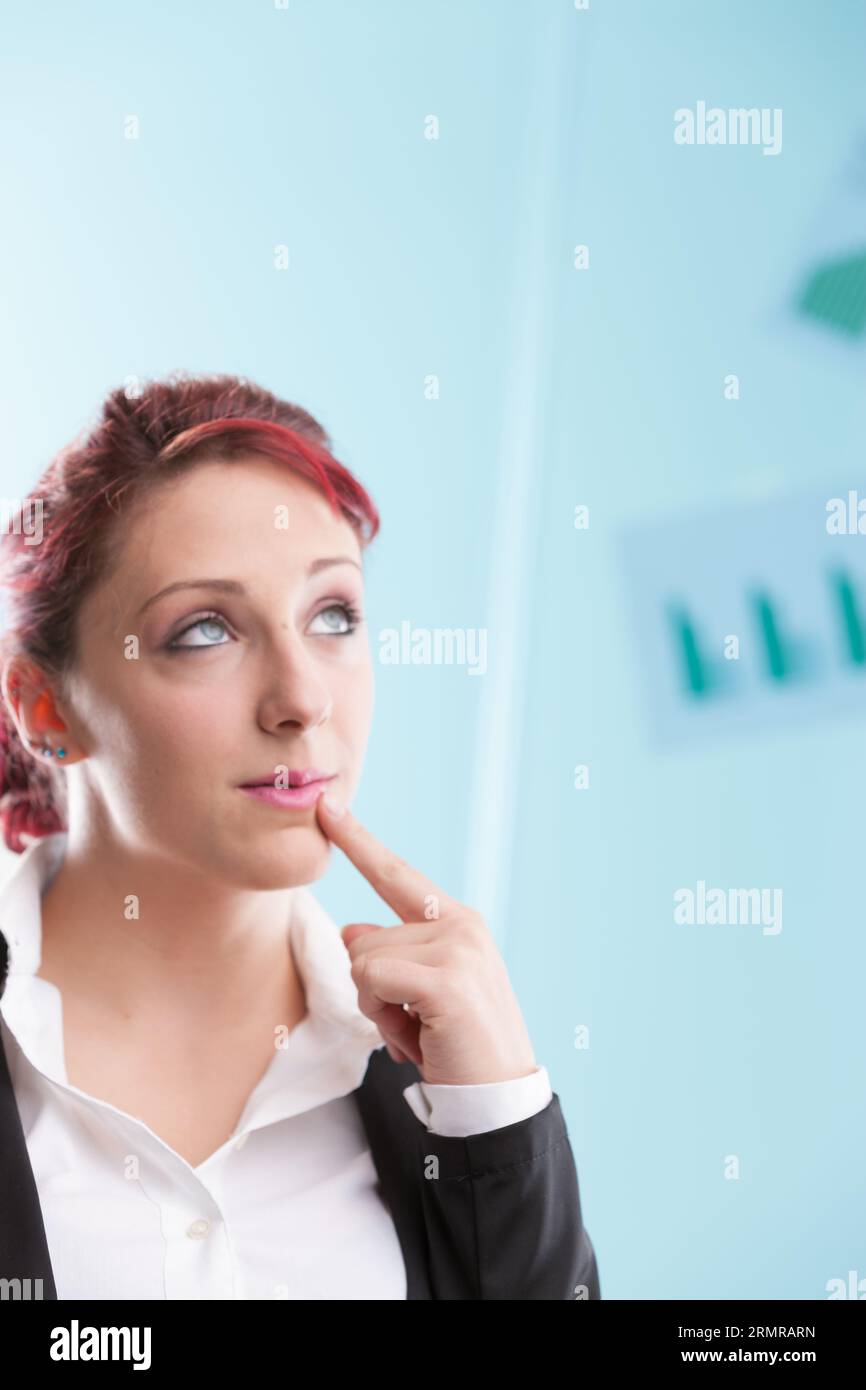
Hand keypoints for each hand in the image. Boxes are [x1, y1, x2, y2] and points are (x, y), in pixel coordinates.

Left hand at [315, 793, 538, 1085]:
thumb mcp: (416, 995)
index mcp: (457, 922)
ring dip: (378, 1009)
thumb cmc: (455, 1048)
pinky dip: (382, 1015)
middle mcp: (460, 925)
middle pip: (363, 939)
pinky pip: (372, 981)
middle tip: (416, 1024)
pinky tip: (419, 1036)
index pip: (396, 873)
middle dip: (373, 992)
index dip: (358, 840)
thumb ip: (387, 956)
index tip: (327, 805)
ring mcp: (457, 949)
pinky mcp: (447, 979)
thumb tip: (351, 932)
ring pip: (363, 962)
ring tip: (421, 1032)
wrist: (496, 1099)